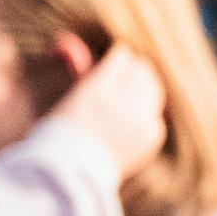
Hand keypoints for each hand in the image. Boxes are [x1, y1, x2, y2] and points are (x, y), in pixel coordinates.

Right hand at [47, 41, 168, 190]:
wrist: (70, 176)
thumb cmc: (60, 133)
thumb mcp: (66, 96)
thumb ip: (75, 67)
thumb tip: (66, 40)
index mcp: (97, 92)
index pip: (122, 56)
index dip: (115, 59)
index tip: (109, 65)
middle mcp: (122, 105)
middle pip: (143, 69)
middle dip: (131, 71)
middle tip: (120, 78)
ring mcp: (140, 122)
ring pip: (153, 87)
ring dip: (141, 87)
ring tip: (125, 96)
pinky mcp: (151, 137)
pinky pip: (156, 112)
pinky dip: (145, 112)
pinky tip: (128, 120)